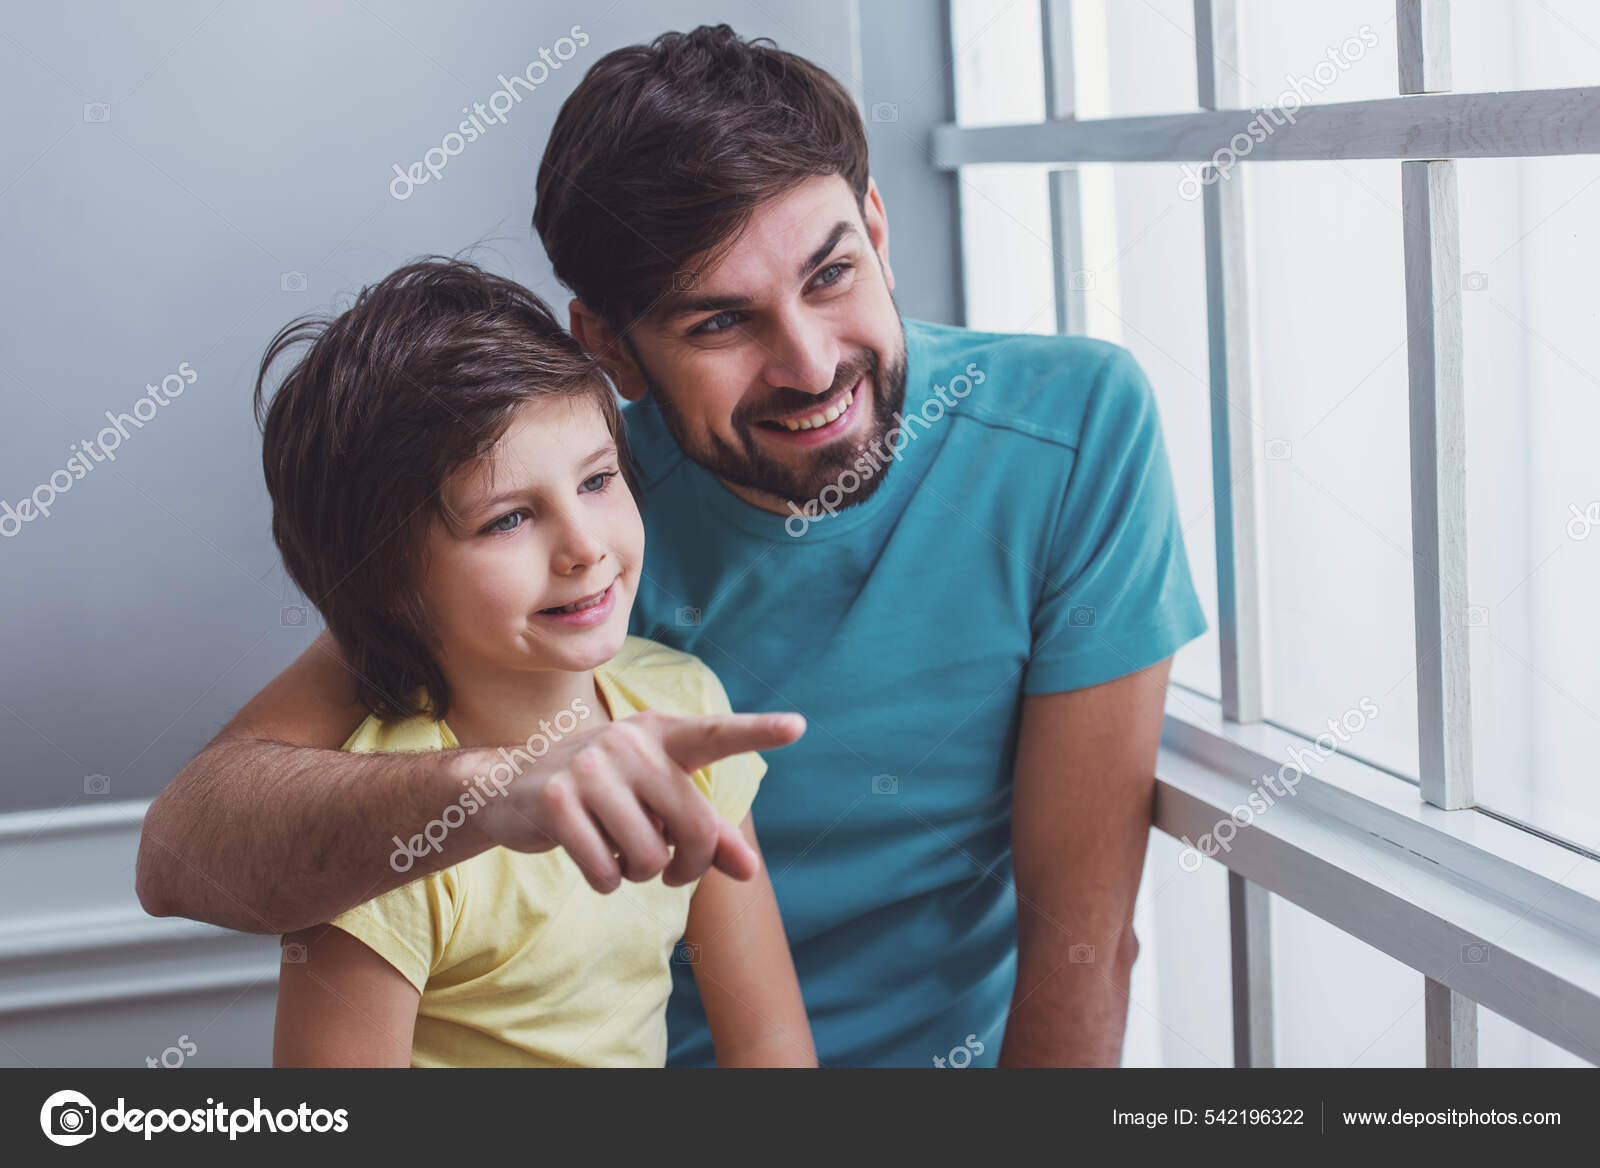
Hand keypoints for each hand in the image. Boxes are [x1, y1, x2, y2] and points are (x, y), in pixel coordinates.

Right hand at [463, 710, 803, 891]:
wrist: (511, 788)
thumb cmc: (601, 796)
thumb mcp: (655, 804)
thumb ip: (707, 833)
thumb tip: (752, 870)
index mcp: (662, 735)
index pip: (716, 735)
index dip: (758, 731)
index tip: (798, 726)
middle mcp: (630, 742)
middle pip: (694, 830)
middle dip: (686, 866)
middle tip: (668, 868)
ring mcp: (592, 767)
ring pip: (649, 857)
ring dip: (639, 874)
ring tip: (618, 851)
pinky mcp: (559, 801)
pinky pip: (607, 871)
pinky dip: (605, 881)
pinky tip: (592, 859)